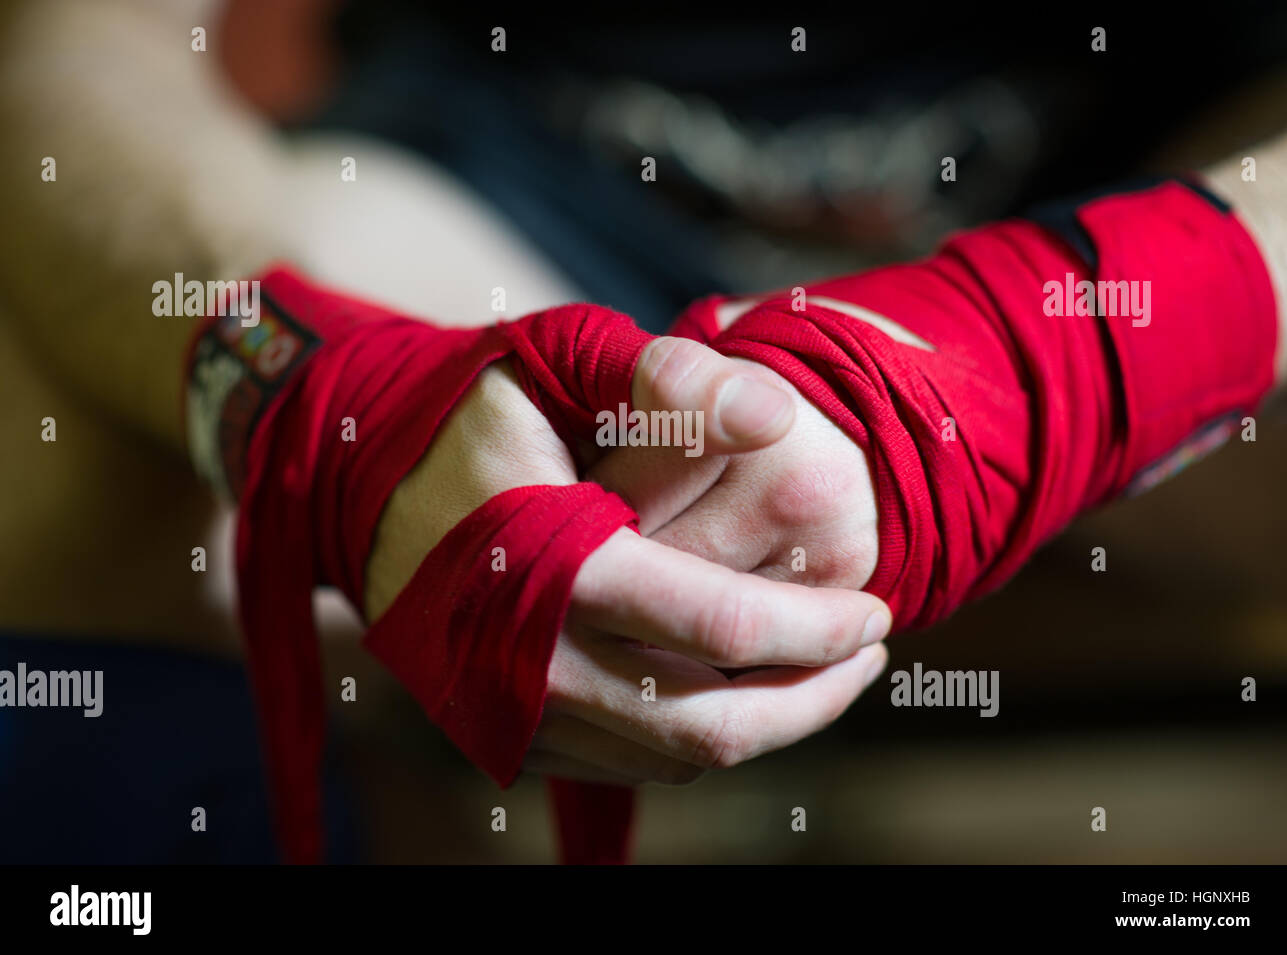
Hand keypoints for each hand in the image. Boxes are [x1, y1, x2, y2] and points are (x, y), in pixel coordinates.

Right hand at [363, 345, 892, 786]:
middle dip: (812, 697)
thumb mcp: (561, 360)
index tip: (880, 610)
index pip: (725, 630)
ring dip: (767, 727)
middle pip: (711, 726)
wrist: (352, 478)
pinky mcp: (505, 734)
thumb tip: (780, 416)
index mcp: (555, 570)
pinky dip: (699, 739)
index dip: (819, 628)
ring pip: (675, 760)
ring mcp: (512, 712)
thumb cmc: (472, 405)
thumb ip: (670, 380)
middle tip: (870, 656)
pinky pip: (630, 765)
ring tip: (821, 674)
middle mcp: (531, 665)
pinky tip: (738, 690)